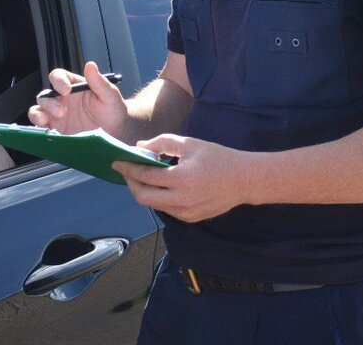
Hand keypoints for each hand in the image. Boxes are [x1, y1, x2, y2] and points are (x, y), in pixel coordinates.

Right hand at [28, 61, 127, 135]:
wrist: (114, 127)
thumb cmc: (112, 107)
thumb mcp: (109, 94)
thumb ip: (99, 81)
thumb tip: (91, 65)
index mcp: (73, 84)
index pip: (58, 76)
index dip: (58, 81)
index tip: (66, 89)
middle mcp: (62, 97)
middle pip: (46, 94)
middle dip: (50, 103)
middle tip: (62, 111)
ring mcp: (57, 112)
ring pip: (39, 109)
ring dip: (38, 114)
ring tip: (44, 121)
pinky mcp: (56, 126)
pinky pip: (42, 125)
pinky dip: (40, 126)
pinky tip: (47, 130)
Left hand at [113, 134, 252, 222]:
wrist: (244, 180)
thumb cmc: (218, 158)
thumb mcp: (190, 144)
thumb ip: (162, 143)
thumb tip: (139, 147)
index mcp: (182, 179)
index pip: (146, 176)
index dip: (128, 168)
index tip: (117, 161)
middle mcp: (182, 200)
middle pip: (143, 197)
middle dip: (131, 183)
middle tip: (126, 170)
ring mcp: (186, 213)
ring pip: (153, 205)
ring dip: (143, 191)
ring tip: (142, 176)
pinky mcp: (190, 218)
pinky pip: (166, 209)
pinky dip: (158, 197)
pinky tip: (160, 185)